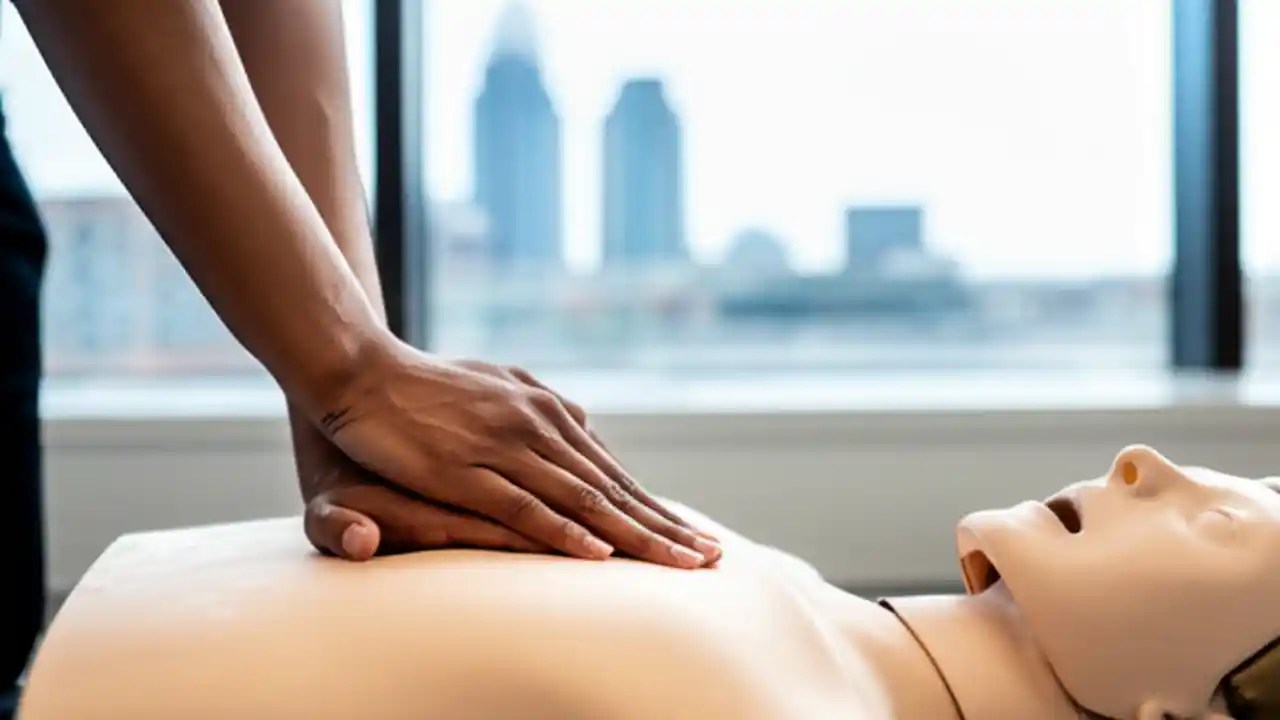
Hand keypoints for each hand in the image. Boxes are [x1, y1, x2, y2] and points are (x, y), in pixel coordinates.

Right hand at [309, 338, 721, 568]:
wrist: (361, 369)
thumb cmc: (426, 385)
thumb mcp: (497, 387)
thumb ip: (541, 408)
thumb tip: (584, 423)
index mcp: (548, 413)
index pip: (613, 472)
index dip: (655, 507)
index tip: (693, 536)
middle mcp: (539, 428)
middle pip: (613, 489)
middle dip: (665, 527)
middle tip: (710, 558)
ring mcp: (504, 447)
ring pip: (583, 500)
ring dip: (635, 535)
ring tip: (678, 565)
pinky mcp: (465, 469)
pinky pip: (524, 506)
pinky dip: (563, 532)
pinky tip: (598, 554)